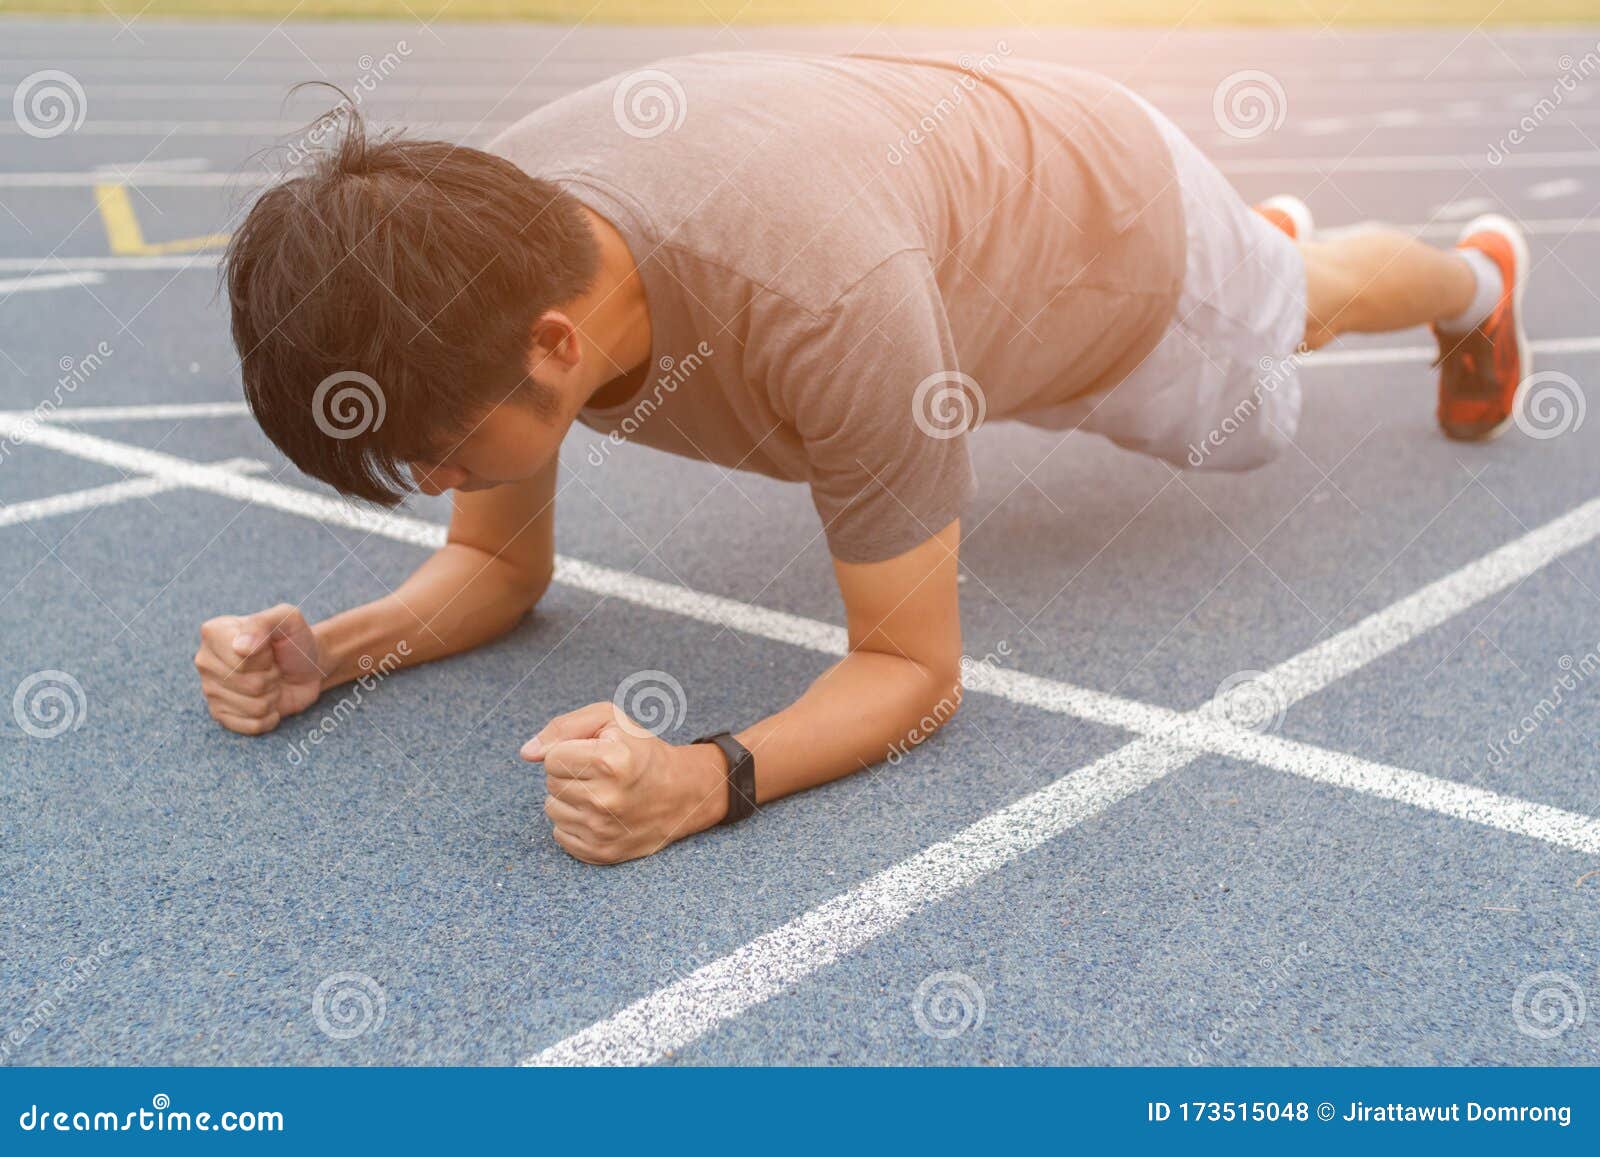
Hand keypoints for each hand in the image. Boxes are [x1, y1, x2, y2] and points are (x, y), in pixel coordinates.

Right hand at [194, 604, 323, 734]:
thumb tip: (241, 647)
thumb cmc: (293, 641)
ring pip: (254, 707)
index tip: (269, 648)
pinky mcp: (221, 715)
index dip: (265, 657)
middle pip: (250, 685)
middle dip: (271, 677)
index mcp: (214, 633)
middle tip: (272, 667)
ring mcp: (210, 690)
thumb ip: (263, 623)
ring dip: (272, 697)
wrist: (305, 668)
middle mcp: (205, 661)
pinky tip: (268, 702)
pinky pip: (252, 726)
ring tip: (270, 682)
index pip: (242, 659)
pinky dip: (270, 717)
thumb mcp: (287, 619)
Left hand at [522, 702, 727, 864]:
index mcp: (610, 762)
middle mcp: (606, 800)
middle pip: (550, 783)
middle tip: (602, 774)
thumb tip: (526, 753)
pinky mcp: (601, 852)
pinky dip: (574, 822)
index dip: (569, 751)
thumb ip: (563, 728)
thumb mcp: (609, 720)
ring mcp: (603, 830)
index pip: (551, 758)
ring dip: (570, 799)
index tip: (595, 754)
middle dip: (570, 774)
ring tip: (602, 793)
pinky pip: (560, 834)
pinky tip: (600, 814)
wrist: (682, 793)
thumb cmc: (640, 752)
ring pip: (552, 809)